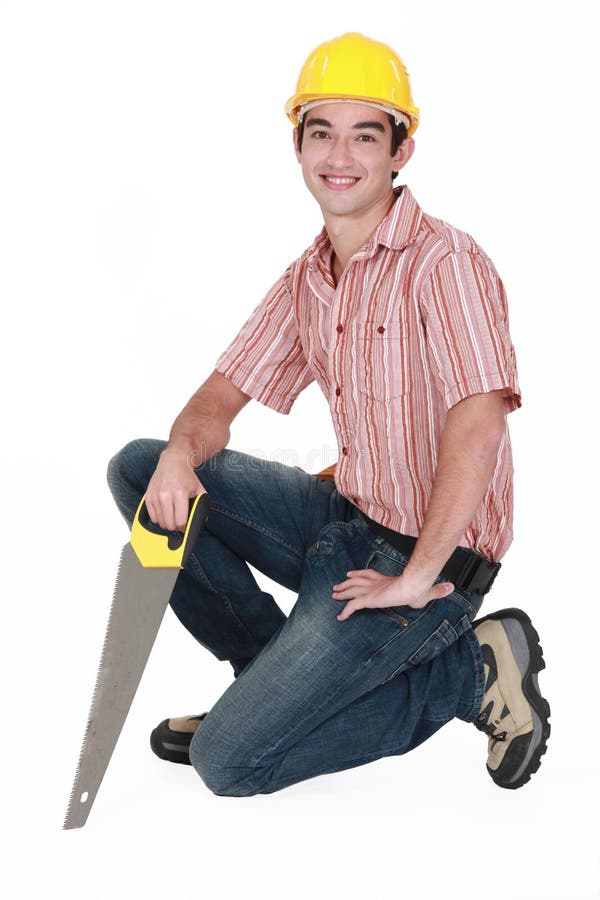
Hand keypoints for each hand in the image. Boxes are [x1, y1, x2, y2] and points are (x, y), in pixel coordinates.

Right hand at [145, 447, 204, 530]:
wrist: (173, 462)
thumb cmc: (187, 477)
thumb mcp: (199, 490)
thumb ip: (201, 506)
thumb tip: (200, 522)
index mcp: (180, 493)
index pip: (180, 522)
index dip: (184, 526)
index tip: (186, 524)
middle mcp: (166, 495)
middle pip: (169, 524)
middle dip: (176, 526)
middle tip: (179, 521)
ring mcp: (155, 496)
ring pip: (160, 522)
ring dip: (167, 523)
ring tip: (173, 515)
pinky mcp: (148, 497)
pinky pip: (152, 517)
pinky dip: (159, 518)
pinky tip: (165, 512)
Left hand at [332, 569, 453, 621]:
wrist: (413, 586)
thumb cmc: (419, 589)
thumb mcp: (427, 592)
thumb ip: (436, 591)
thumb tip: (452, 588)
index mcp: (386, 580)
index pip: (370, 575)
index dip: (360, 574)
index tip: (351, 574)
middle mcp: (376, 584)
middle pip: (357, 581)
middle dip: (347, 583)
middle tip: (337, 586)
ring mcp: (371, 590)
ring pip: (352, 591)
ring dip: (342, 593)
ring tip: (333, 595)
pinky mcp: (369, 598)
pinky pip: (353, 606)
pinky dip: (345, 611)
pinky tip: (340, 617)